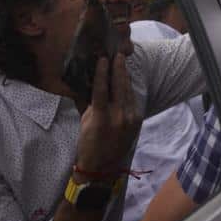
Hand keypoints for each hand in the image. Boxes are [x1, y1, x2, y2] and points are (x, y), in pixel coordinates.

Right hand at [75, 54, 141, 173]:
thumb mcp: (84, 122)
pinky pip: (132, 100)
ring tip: (122, 62)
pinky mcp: (137, 120)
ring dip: (125, 77)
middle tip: (118, 54)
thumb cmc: (88, 144)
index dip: (102, 73)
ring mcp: (129, 119)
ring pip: (127, 92)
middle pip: (119, 87)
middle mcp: (118, 116)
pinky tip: (126, 79)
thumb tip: (83, 83)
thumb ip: (86, 103)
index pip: (101, 89)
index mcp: (101, 117)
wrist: (102, 166)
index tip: (103, 58)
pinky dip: (128, 89)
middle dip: (119, 69)